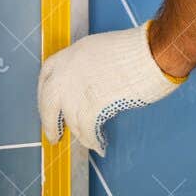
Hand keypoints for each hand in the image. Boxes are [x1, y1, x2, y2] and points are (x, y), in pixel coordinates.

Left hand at [37, 23, 184, 155]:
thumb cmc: (136, 50)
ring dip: (79, 134)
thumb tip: (86, 86)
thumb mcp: (101, 50)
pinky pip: (86, 131)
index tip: (48, 105)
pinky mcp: (91, 106)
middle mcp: (68, 71)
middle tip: (54, 136)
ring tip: (88, 141)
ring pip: (70, 120)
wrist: (150, 53)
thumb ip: (87, 66)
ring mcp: (77, 89)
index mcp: (71, 54)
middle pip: (48, 102)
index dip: (45, 93)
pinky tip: (99, 145)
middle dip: (50, 123)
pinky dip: (92, 140)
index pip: (46, 74)